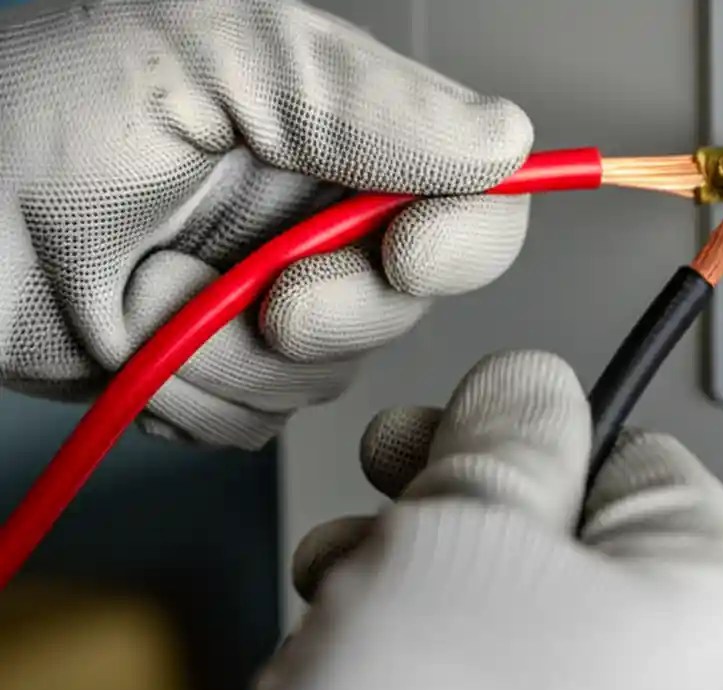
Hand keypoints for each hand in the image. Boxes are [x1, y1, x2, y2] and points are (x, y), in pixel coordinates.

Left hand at [0, 0, 531, 447]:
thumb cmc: (26, 117)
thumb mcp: (204, 61)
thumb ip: (359, 97)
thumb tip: (501, 141)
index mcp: (338, 135)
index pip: (474, 196)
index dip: (464, 240)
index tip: (406, 254)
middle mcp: (316, 223)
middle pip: (411, 304)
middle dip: (332, 309)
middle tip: (263, 289)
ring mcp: (271, 306)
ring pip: (330, 376)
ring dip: (233, 351)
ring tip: (152, 288)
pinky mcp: (221, 376)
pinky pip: (258, 422)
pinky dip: (190, 391)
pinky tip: (137, 334)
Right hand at [245, 350, 722, 689]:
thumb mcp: (462, 540)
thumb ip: (507, 438)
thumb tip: (530, 386)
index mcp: (716, 609)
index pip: (640, 458)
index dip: (528, 432)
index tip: (449, 432)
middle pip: (565, 545)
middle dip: (446, 522)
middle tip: (379, 518)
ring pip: (510, 628)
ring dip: (408, 599)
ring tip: (341, 616)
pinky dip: (414, 677)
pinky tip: (349, 682)